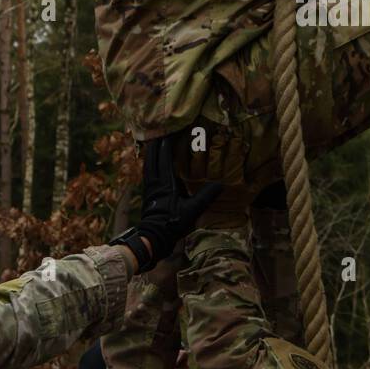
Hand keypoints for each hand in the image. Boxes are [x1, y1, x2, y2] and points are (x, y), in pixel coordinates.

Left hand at [112, 137, 223, 271]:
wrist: (153, 238)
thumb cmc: (172, 224)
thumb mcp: (193, 210)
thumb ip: (206, 196)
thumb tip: (222, 183)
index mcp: (166, 182)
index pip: (165, 157)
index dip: (167, 143)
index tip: (171, 130)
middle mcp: (155, 181)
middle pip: (153, 157)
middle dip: (157, 143)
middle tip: (161, 129)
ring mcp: (150, 187)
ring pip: (148, 164)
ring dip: (151, 151)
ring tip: (155, 141)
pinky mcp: (148, 193)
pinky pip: (148, 172)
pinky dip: (150, 163)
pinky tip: (152, 162)